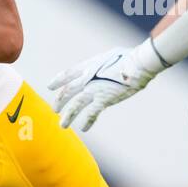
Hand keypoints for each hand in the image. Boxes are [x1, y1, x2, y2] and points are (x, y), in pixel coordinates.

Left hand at [49, 42, 164, 130]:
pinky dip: (87, 122)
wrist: (137, 64)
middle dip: (59, 101)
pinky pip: (91, 114)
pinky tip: (84, 128)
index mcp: (88, 66)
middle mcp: (87, 78)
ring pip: (75, 105)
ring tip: (63, 125)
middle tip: (54, 109)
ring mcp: (94, 89)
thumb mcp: (110, 57)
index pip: (67, 74)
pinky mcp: (103, 100)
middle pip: (67, 91)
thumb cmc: (129, 57)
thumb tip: (103, 70)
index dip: (58, 80)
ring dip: (68, 116)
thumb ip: (102, 66)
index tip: (50, 86)